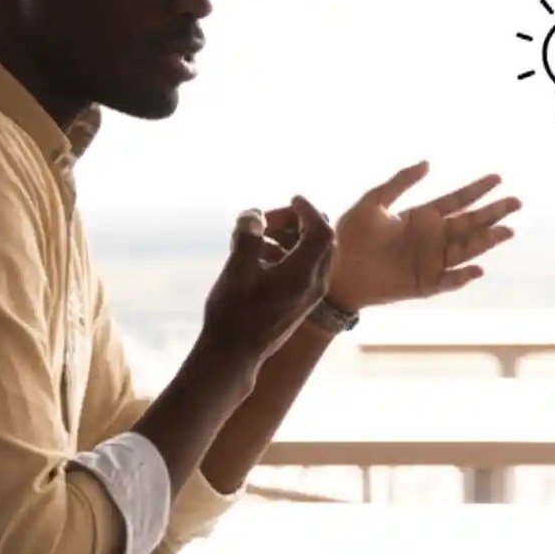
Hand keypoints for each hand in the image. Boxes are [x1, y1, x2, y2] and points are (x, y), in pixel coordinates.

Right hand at [202, 198, 335, 360]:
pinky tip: (259, 255)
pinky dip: (287, 255)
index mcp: (305, 274)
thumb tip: (255, 213)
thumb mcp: (237, 269)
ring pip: (312, 255)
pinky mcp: (300, 303)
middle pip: (321, 241)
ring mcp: (310, 295)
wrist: (234, 354)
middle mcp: (315, 284)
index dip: (308, 210)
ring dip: (290, 238)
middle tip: (268, 220)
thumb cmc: (233, 313)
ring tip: (258, 236)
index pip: (320, 231)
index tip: (290, 198)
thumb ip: (248, 236)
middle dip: (297, 223)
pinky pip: (304, 270)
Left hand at [326, 161, 522, 310]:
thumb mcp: (373, 202)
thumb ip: (400, 183)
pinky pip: (449, 281)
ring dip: (487, 241)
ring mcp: (432, 261)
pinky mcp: (425, 284)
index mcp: (423, 217)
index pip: (458, 200)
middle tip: (517, 202)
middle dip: (494, 213)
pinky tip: (477, 269)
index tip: (498, 178)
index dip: (477, 189)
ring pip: (467, 249)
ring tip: (508, 231)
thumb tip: (428, 163)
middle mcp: (434, 238)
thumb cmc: (350, 235)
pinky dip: (463, 277)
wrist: (336, 269)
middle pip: (470, 223)